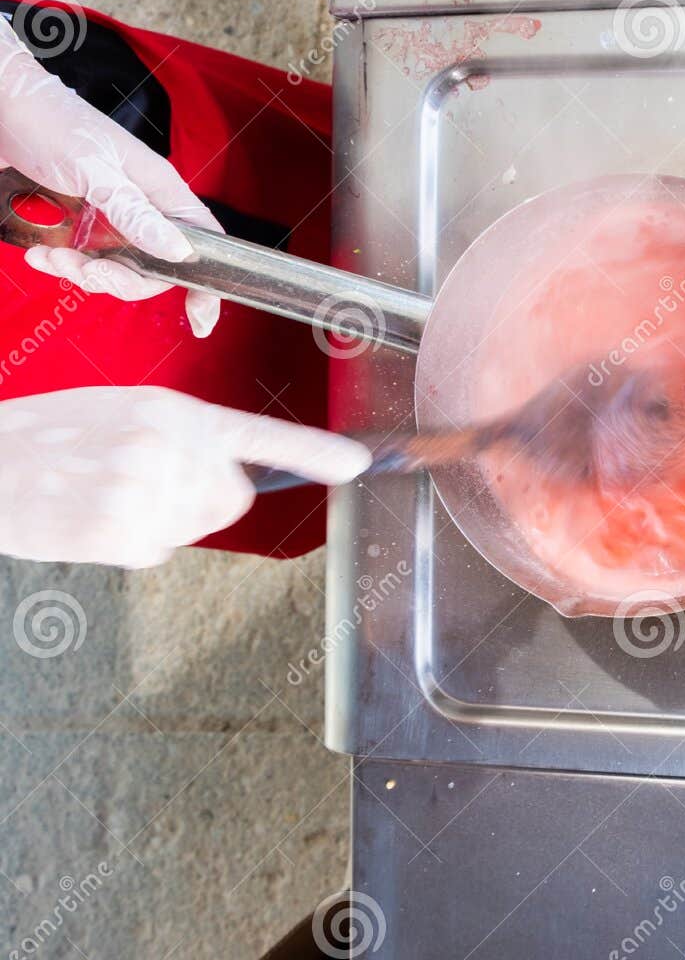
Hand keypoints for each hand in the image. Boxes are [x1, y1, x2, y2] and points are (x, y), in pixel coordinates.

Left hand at [0, 15, 224, 335]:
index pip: (203, 244)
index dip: (205, 284)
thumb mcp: (95, 170)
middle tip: (87, 273)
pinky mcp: (78, 222)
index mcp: (160, 190)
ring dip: (82, 273)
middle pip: (153, 268)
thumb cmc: (49, 121)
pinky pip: (81, 259)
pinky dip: (60, 264)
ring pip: (114, 268)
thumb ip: (137, 213)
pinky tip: (38, 253)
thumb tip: (180, 252)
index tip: (200, 321)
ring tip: (51, 258)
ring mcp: (109, 217)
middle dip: (120, 280)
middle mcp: (141, 207)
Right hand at [0, 387, 371, 567]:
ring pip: (194, 524)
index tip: (358, 463)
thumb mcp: (124, 411)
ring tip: (106, 492)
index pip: (259, 434)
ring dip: (161, 519)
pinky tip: (90, 515)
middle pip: (232, 496)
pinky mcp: (116, 530)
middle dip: (199, 497)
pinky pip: (156, 548)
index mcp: (172, 410)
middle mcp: (166, 446)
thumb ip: (186, 437)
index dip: (314, 451)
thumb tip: (237, 475)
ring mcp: (142, 490)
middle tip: (139, 481)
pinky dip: (127, 542)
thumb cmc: (51, 436)